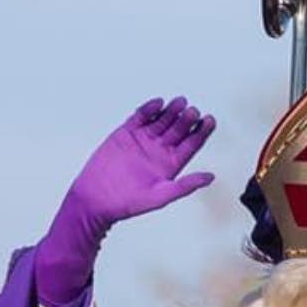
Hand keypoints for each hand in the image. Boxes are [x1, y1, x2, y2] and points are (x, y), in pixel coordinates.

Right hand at [34, 97, 215, 306]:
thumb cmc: (127, 203)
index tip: (210, 120)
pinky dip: (149, 109)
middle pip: (179, 129)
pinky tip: (158, 103)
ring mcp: (143, 139)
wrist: (96, 198)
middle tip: (192, 111)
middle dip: (187, 119)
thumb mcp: (161, 196)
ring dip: (171, 111)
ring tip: (180, 103)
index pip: (192, 144)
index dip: (202, 132)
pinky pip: (141, 116)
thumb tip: (210, 178)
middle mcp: (159, 150)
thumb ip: (185, 186)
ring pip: (162, 120)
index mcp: (171, 164)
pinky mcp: (126, 132)